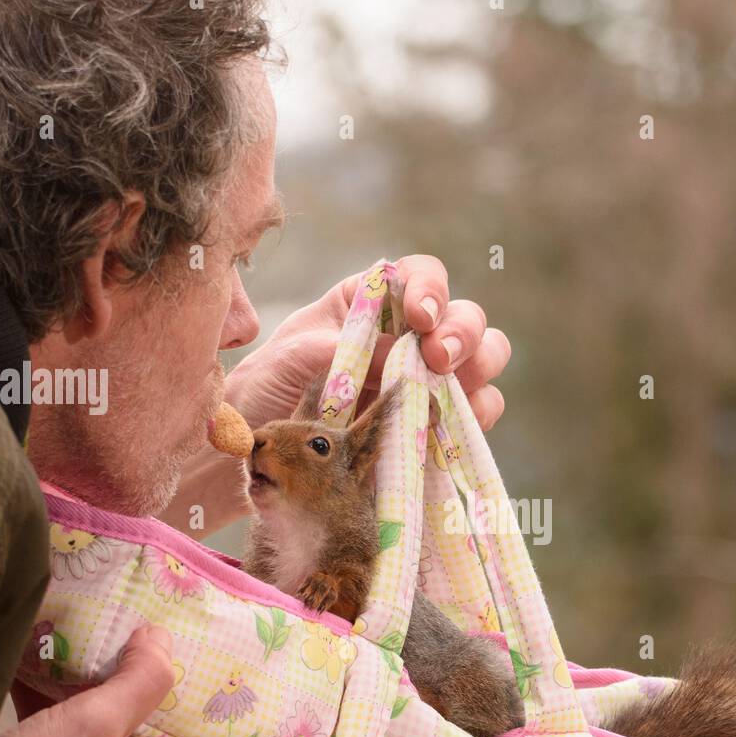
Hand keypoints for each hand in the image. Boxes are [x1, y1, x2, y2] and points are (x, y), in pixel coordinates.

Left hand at [227, 254, 510, 429]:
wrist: (251, 459)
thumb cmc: (261, 397)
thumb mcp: (285, 361)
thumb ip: (334, 348)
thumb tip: (393, 351)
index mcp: (368, 306)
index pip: (417, 277)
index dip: (429, 288)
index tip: (419, 316)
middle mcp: (406, 339)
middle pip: (463, 316)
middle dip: (461, 331)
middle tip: (438, 359)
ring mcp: (427, 384)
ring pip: (484, 359)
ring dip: (478, 367)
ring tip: (449, 388)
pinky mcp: (436, 429)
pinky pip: (477, 414)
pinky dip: (476, 416)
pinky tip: (452, 426)